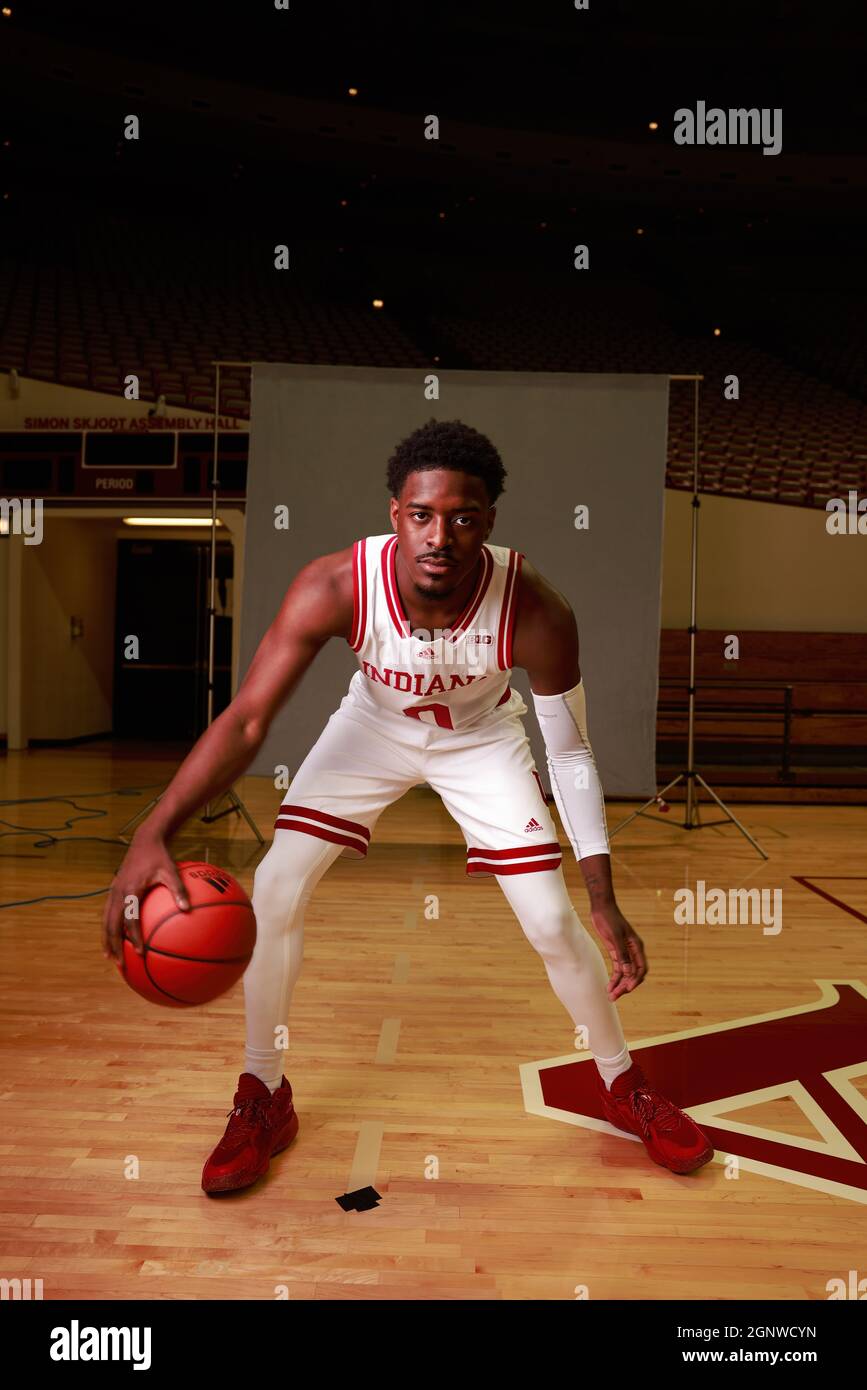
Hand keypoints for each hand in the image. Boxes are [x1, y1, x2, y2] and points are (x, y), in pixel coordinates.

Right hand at [102, 831, 189, 962]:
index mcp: (131, 891)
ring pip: (105, 921)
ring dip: (107, 939)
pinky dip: (109, 927)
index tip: (140, 953)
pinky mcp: (113, 890)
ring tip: (110, 956)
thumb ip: (179, 890)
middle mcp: (118, 893)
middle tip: (119, 964)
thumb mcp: (171, 871)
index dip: (134, 938)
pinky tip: (115, 937)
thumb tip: (188, 909)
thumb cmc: (160, 857)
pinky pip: (108, 913)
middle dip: (113, 945)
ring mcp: (113, 892)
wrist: (145, 841)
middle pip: (111, 925)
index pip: (130, 920)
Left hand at [590, 903, 647, 1000]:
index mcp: (637, 947)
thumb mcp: (614, 936)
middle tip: (614, 996)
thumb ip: (622, 954)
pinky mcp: (615, 952)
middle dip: (625, 986)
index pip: (641, 968)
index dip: (635, 980)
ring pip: (625, 974)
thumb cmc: (609, 919)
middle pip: (633, 974)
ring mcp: (624, 952)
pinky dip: (614, 978)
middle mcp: (633, 951)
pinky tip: (609, 986)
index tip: (627, 989)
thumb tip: (628, 972)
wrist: (601, 908)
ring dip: (619, 985)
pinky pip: (618, 969)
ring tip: (610, 996)